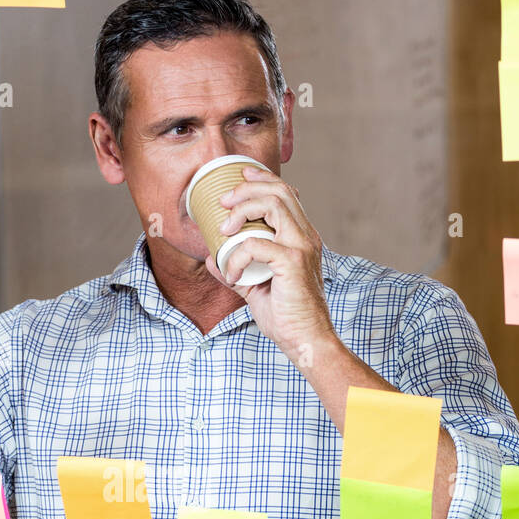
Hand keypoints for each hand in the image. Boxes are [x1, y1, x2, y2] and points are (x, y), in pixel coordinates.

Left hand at [203, 164, 336, 365]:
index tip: (240, 178)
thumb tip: (213, 258)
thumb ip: (237, 270)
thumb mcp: (255, 289)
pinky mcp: (293, 262)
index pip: (286, 195)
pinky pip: (256, 244)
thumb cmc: (286, 317)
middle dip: (246, 188)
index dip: (263, 179)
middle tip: (223, 202)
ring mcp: (302, 247)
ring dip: (242, 210)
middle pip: (279, 191)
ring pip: (272, 205)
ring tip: (223, 230)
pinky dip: (236, 255)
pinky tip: (230, 273)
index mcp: (301, 238)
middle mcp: (306, 237)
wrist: (305, 340)